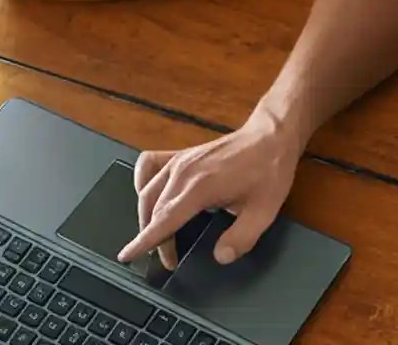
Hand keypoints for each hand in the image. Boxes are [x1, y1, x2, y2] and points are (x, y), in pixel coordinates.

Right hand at [118, 112, 302, 268]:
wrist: (270, 137)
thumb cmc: (269, 172)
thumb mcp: (264, 211)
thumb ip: (242, 238)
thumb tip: (221, 257)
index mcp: (200, 187)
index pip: (163, 220)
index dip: (144, 241)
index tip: (127, 256)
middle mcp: (183, 172)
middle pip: (153, 210)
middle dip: (153, 237)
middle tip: (169, 260)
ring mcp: (179, 161)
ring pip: (147, 191)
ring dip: (147, 216)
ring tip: (157, 237)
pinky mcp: (181, 154)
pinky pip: (148, 164)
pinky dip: (142, 182)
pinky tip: (148, 196)